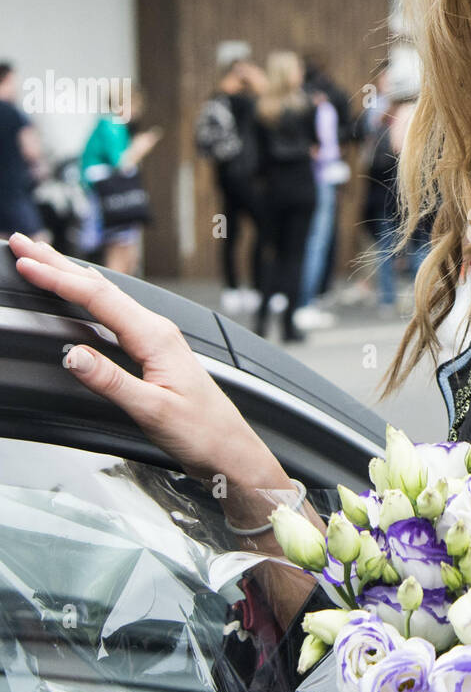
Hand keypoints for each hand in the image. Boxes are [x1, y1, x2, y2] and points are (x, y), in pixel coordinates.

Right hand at [7, 232, 287, 490]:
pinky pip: (113, 312)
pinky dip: (87, 296)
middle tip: (21, 243)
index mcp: (156, 337)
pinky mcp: (153, 349)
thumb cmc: (201, 431)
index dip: (58, 279)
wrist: (229, 448)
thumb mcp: (153, 411)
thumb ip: (111, 381)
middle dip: (58, 264)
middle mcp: (157, 330)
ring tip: (41, 259)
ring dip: (70, 276)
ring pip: (106, 296)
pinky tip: (80, 293)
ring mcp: (156, 337)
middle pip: (100, 287)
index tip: (26, 264)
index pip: (99, 298)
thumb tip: (72, 354)